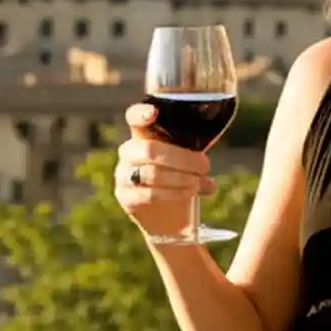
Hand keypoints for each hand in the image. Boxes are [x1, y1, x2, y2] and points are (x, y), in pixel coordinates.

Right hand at [115, 102, 216, 235]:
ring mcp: (123, 175)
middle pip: (150, 149)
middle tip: (205, 166)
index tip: (154, 113)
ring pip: (151, 173)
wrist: (167, 218)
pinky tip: (189, 193)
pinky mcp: (126, 197)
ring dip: (182, 178)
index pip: (134, 118)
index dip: (141, 114)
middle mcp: (129, 153)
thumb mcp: (185, 159)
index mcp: (142, 135)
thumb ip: (191, 149)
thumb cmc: (179, 179)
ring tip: (201, 184)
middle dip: (182, 158)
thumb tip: (207, 151)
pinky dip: (174, 193)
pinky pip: (149, 194)